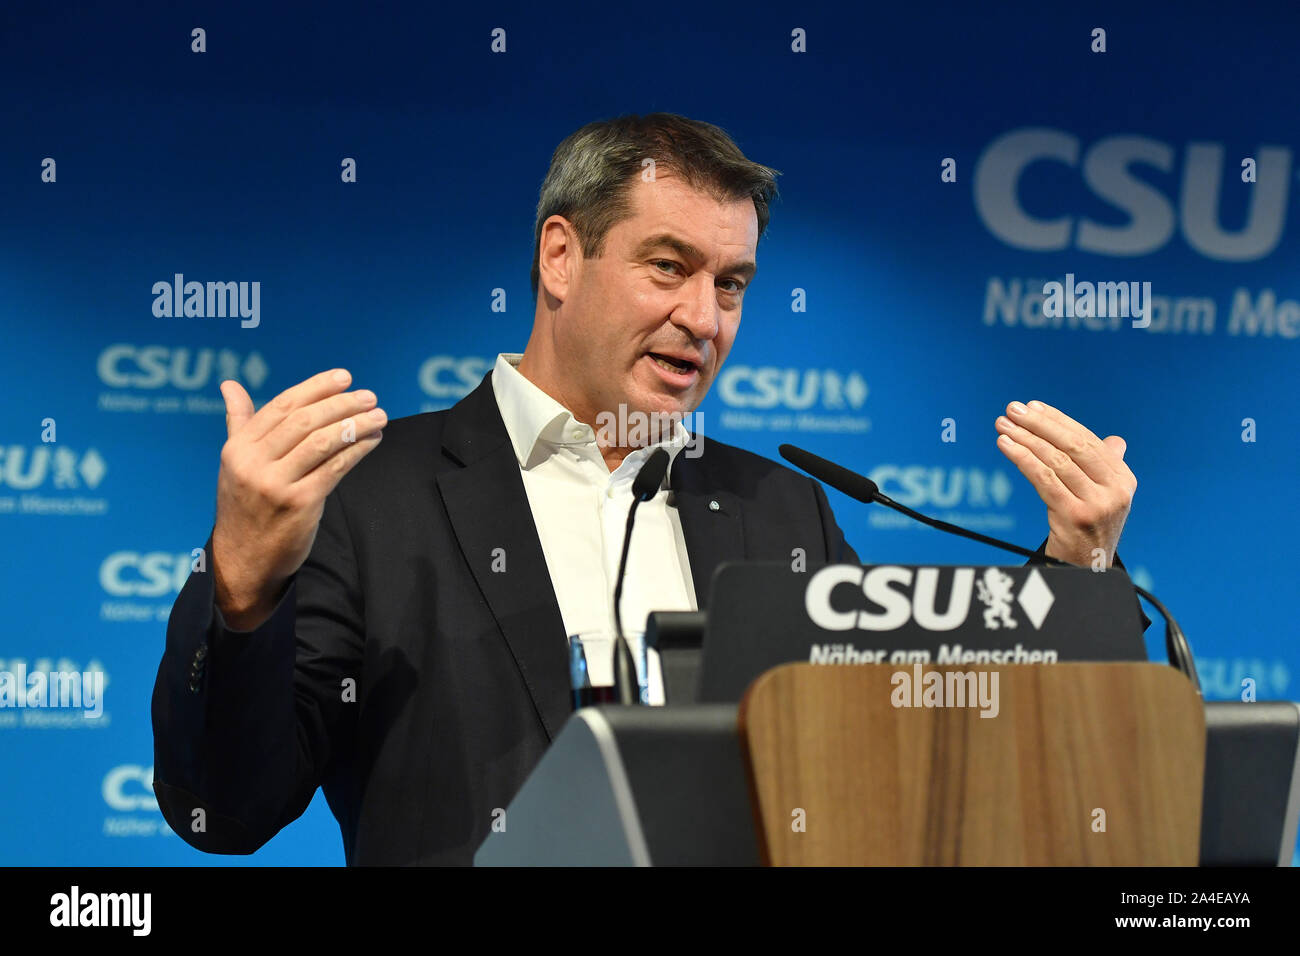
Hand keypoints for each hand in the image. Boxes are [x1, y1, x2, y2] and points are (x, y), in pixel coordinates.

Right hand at [213, 369, 385, 629]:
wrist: (243, 560)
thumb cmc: (244, 507)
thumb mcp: (234, 464)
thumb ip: (238, 423)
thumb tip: (230, 385)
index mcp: (237, 448)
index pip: (281, 407)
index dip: (315, 388)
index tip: (344, 377)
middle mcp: (253, 463)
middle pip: (304, 421)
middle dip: (341, 405)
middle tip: (369, 397)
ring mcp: (275, 484)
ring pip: (322, 442)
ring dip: (356, 425)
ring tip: (379, 416)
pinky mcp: (299, 504)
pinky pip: (335, 468)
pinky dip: (357, 451)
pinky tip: (373, 441)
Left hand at [993, 400, 1135, 567]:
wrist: (1087, 571)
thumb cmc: (1090, 530)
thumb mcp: (1106, 498)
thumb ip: (1106, 468)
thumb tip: (1113, 441)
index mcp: (1124, 478)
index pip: (1087, 440)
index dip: (1058, 421)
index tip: (1033, 407)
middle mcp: (1116, 489)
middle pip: (1072, 446)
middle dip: (1039, 424)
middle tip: (1013, 410)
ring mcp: (1097, 504)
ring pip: (1055, 460)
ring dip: (1025, 439)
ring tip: (1003, 426)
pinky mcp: (1075, 516)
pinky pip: (1043, 479)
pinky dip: (1022, 458)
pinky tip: (1006, 446)